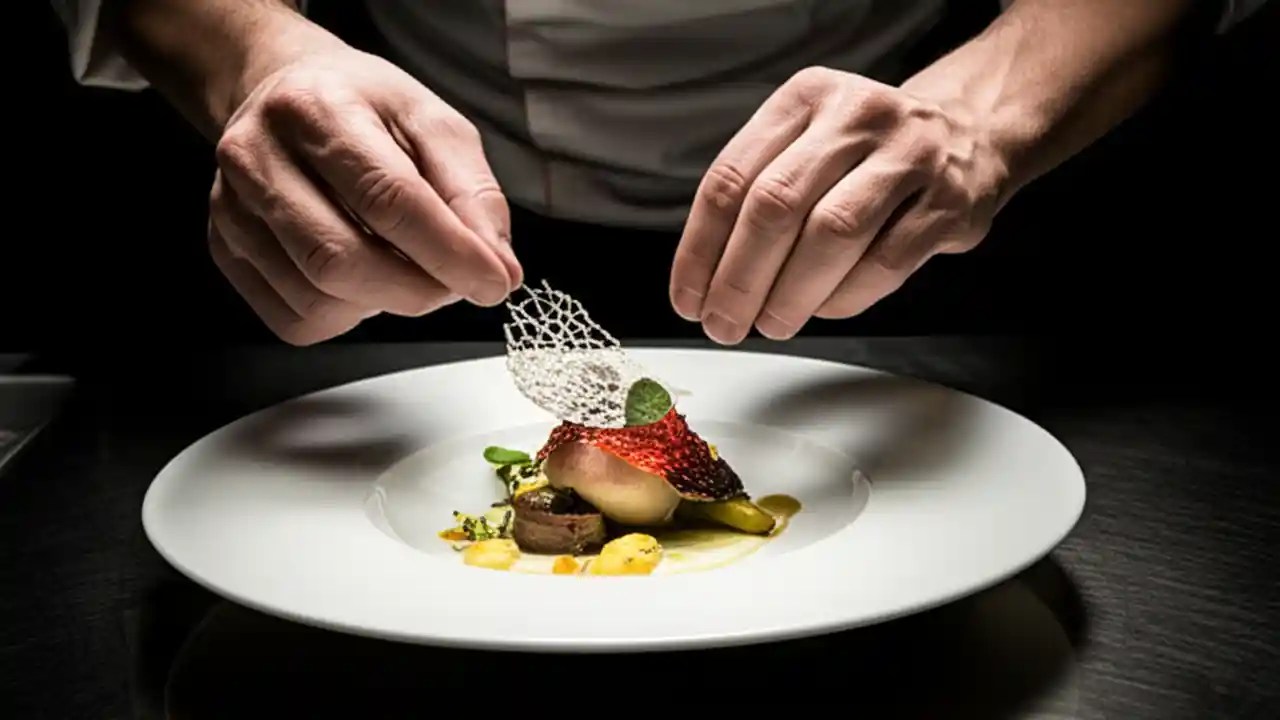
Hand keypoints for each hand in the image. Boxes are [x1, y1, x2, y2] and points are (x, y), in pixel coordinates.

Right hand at [209, 44, 520, 344]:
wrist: (283, 93)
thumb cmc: (364, 109)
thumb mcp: (433, 123)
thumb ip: (472, 192)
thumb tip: (497, 266)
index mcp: (316, 109)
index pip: (388, 197)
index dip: (449, 252)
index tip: (494, 282)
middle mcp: (257, 156)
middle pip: (341, 259)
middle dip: (418, 289)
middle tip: (456, 284)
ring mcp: (231, 209)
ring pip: (317, 298)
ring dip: (385, 303)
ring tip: (409, 269)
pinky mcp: (226, 250)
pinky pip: (295, 319)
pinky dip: (347, 314)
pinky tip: (362, 277)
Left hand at [670, 66, 1007, 343]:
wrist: (972, 132)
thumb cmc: (869, 153)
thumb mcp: (809, 141)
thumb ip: (758, 191)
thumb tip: (705, 278)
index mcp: (805, 98)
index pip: (731, 177)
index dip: (700, 248)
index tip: (688, 297)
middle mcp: (855, 116)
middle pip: (776, 205)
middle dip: (739, 279)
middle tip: (723, 322)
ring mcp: (908, 155)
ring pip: (831, 233)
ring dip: (790, 294)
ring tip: (770, 323)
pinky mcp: (948, 201)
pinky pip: (884, 262)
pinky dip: (845, 296)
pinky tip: (824, 308)